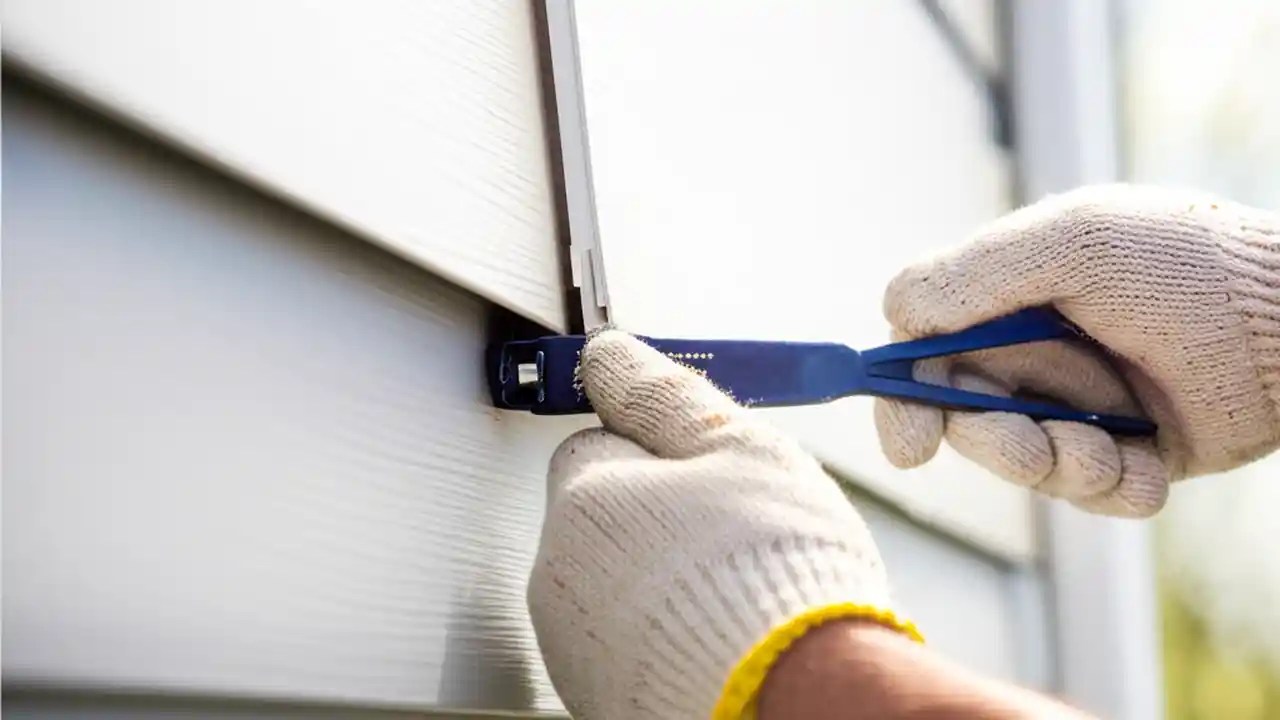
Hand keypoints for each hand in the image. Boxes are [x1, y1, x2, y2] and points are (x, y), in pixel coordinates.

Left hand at [527, 330, 918, 719]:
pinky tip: (720, 636)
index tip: (700, 465)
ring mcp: (578, 645)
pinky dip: (666, 634)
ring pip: (619, 582)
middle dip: (660, 516)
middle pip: (606, 516)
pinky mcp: (602, 695)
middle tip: (731, 530)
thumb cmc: (777, 580)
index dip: (661, 448)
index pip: (599, 441)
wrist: (799, 699)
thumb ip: (660, 394)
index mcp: (586, 501)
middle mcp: (562, 577)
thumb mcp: (735, 448)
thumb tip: (611, 355)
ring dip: (663, 578)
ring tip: (734, 589)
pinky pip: (631, 640)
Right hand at [876, 184, 1279, 516]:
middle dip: (995, 441)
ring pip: (1029, 466)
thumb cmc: (1188, 266)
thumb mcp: (1073, 244)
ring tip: (1113, 446)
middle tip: (1032, 442)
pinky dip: (1118, 484)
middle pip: (967, 420)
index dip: (903, 400)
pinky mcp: (1132, 454)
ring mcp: (1084, 408)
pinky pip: (1096, 494)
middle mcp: (1038, 356)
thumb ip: (974, 274)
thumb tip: (894, 310)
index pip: (923, 353)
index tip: (907, 446)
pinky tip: (1151, 460)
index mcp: (1008, 301)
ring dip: (1063, 464)